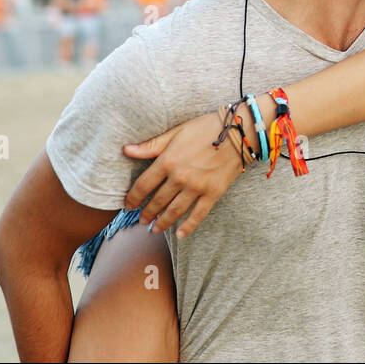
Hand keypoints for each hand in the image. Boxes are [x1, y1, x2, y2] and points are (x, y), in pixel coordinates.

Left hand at [122, 111, 247, 238]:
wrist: (237, 133)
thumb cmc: (205, 129)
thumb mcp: (176, 133)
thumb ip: (151, 146)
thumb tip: (127, 150)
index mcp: (167, 161)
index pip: (143, 185)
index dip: (133, 197)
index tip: (128, 204)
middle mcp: (179, 177)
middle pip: (157, 201)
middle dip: (147, 212)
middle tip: (142, 220)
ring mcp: (197, 187)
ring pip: (174, 210)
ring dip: (162, 222)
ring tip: (155, 228)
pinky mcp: (213, 193)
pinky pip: (198, 214)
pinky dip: (188, 226)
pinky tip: (180, 234)